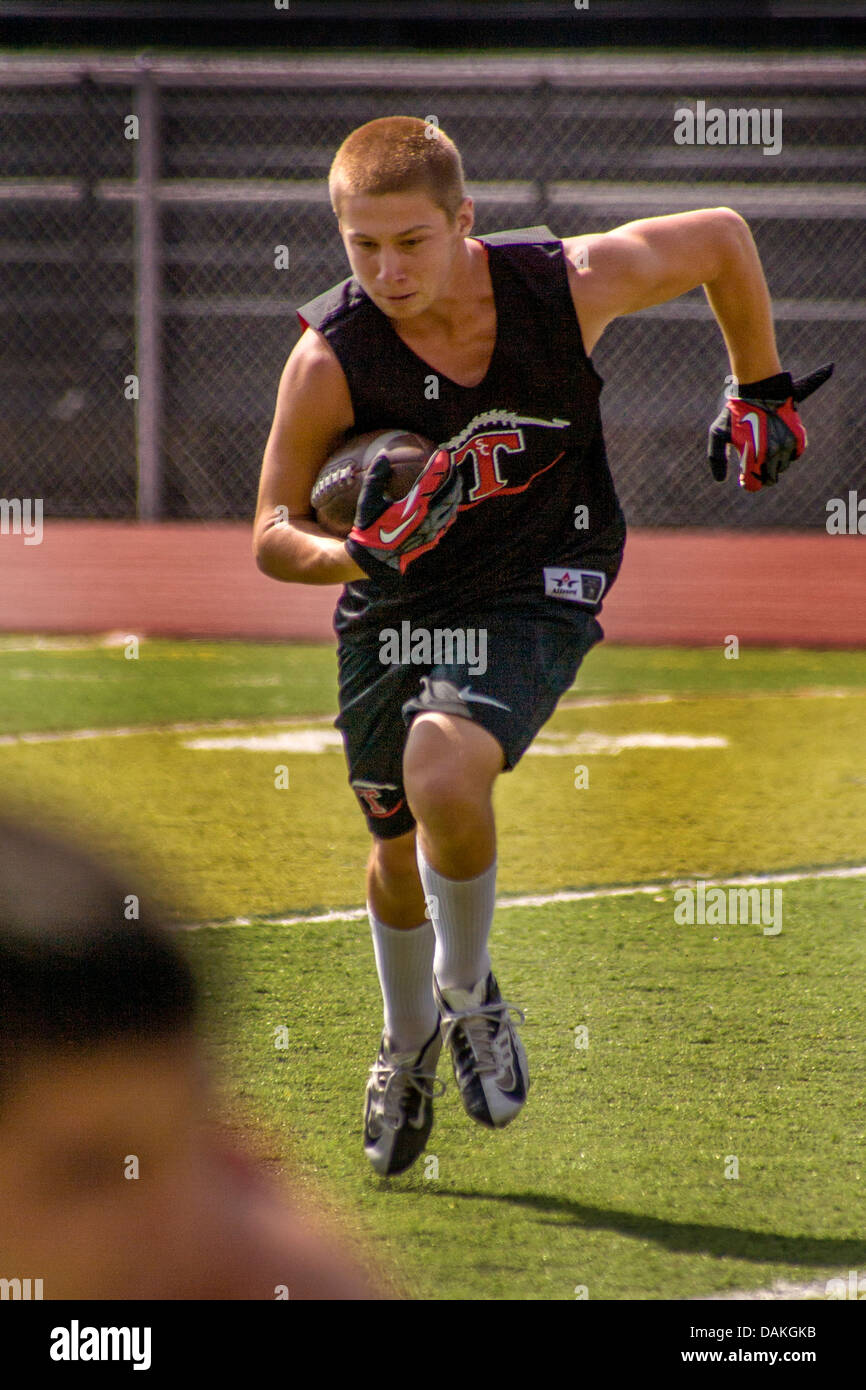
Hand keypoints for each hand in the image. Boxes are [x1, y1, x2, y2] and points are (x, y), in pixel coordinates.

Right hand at [345, 446, 461, 583]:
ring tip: (457, 481)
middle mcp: (427, 517)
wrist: (376, 560)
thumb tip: (383, 456)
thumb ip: (375, 478)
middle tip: (454, 464)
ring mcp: (432, 529)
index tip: (443, 453)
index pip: (432, 481)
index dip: (439, 465)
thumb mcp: (367, 503)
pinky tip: (451, 505)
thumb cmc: (370, 529)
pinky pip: (447, 521)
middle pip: (448, 493)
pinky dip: (452, 509)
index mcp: (413, 506)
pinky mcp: (432, 539)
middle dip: (453, 476)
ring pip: (451, 507)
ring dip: (456, 492)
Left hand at [707, 362, 833, 491]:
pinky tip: (777, 445)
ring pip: (783, 467)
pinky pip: (796, 454)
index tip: (743, 477)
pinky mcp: (798, 436)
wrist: (759, 388)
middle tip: (754, 465)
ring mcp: (787, 446)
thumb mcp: (718, 433)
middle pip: (770, 479)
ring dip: (774, 463)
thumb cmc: (736, 412)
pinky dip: (788, 453)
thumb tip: (720, 479)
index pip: (754, 485)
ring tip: (764, 449)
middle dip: (761, 475)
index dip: (748, 483)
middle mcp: (772, 454)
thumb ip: (717, 458)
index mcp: (753, 457)